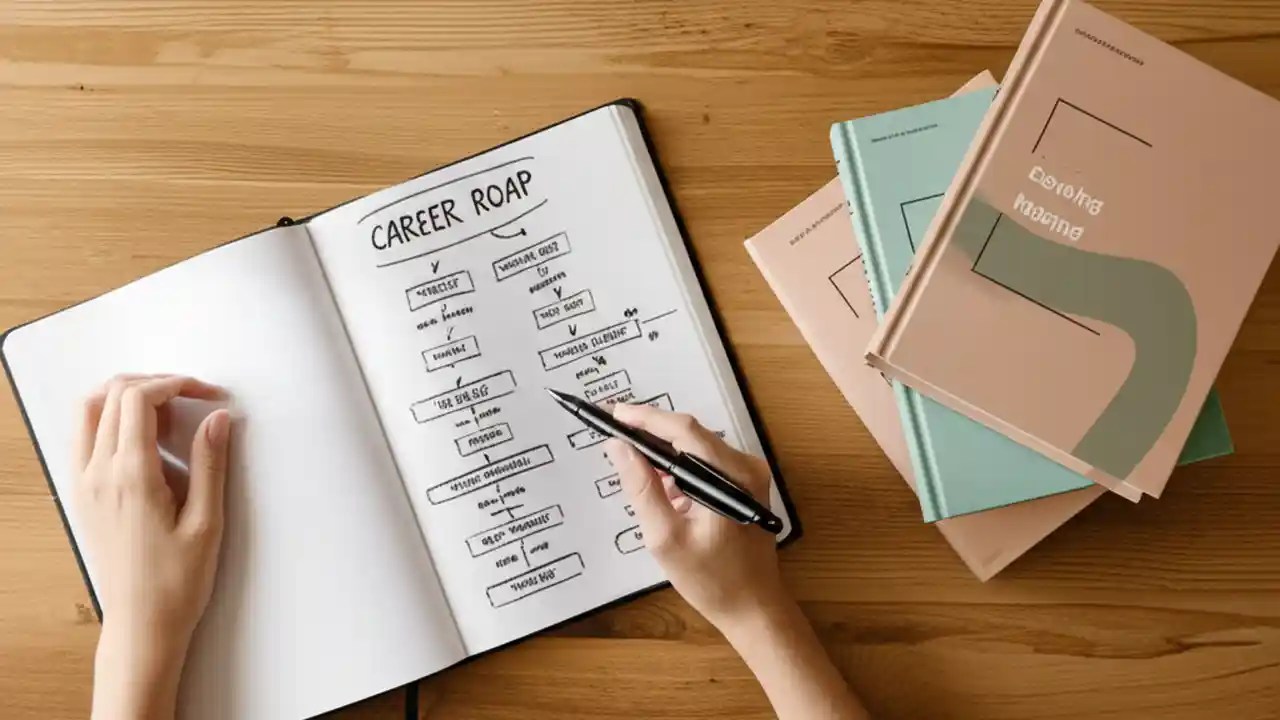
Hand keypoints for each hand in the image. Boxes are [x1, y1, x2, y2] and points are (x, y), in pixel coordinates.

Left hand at [75, 374, 231, 719]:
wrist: (142, 625)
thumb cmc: (177, 582)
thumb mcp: (207, 522)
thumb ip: (210, 463)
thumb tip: (217, 418)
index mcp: (130, 477)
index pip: (139, 399)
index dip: (177, 384)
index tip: (210, 394)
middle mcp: (98, 474)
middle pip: (112, 394)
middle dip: (156, 384)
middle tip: (195, 397)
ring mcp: (84, 483)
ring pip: (91, 410)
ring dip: (128, 396)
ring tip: (170, 410)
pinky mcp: (83, 494)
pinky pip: (86, 436)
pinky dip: (113, 420)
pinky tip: (147, 438)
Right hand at [604, 404, 785, 629]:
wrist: (754, 608)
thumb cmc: (712, 581)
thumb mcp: (666, 538)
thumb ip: (641, 488)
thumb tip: (618, 448)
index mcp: (733, 476)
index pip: (684, 430)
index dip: (646, 418)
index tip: (614, 414)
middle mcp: (747, 466)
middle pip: (691, 434)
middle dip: (651, 434)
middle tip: (615, 436)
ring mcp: (749, 474)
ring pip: (696, 448)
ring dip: (664, 455)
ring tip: (632, 466)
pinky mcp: (745, 485)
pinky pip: (706, 464)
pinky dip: (680, 470)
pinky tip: (661, 489)